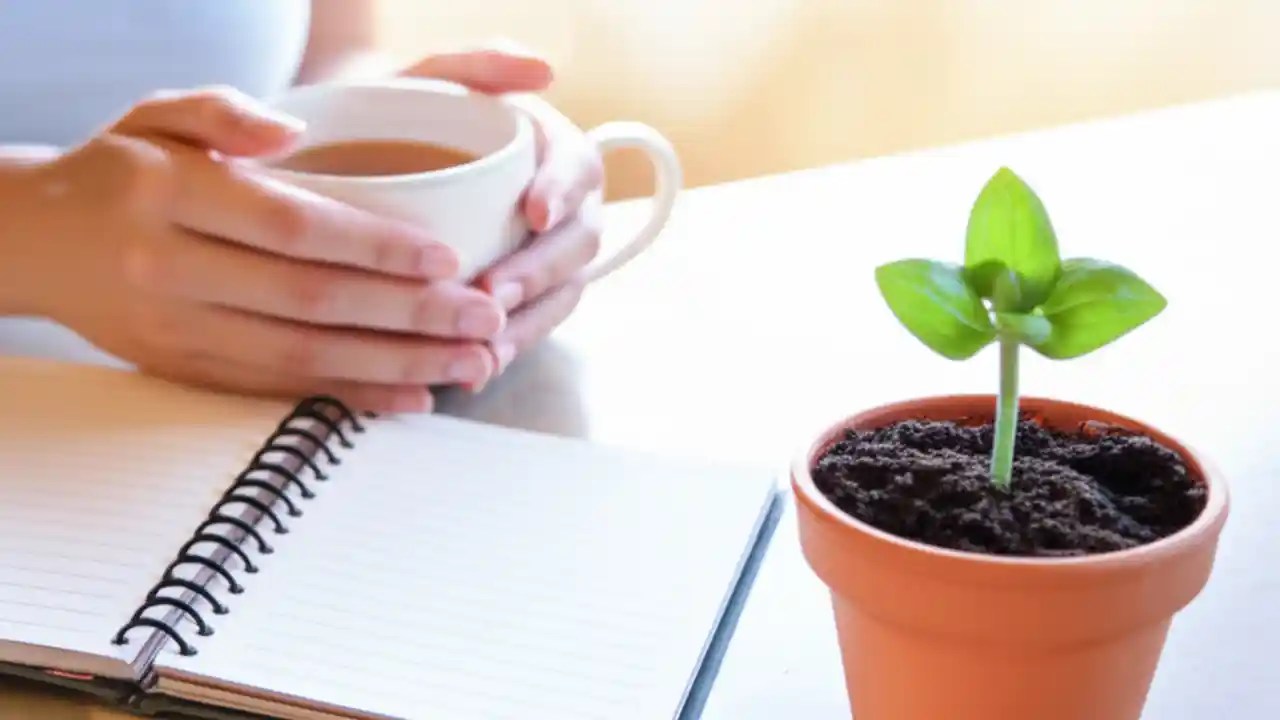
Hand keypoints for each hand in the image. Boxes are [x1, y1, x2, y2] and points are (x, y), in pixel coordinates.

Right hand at [9, 87, 507, 411]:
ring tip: (471, 364)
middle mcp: (173, 270)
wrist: (37, 242)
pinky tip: (411, 398)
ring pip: (304, 359)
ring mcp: (178, 330)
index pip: (294, 228)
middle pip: (314, 302)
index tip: (448, 259)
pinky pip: (279, 392)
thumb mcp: (157, 115)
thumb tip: (292, 130)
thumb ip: (224, 111)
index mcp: (172, 196)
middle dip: (412, 316)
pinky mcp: (186, 371)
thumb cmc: (119, 171)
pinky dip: (350, 398)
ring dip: (398, 366)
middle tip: (486, 320)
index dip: (377, 247)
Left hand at [404, 47, 604, 375]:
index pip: (579, 168)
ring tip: (485, 348)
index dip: (563, 191)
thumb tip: (543, 68)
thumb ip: (483, 60)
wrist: (362, 155)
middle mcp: (562, 209)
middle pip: (577, 245)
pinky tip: (474, 370)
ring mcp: (544, 258)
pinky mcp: (520, 299)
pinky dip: (505, 350)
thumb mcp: (434, 74)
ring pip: (560, 297)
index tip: (534, 211)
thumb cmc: (404, 111)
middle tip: (492, 292)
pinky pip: (528, 329)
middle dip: (538, 273)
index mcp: (554, 151)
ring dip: (526, 324)